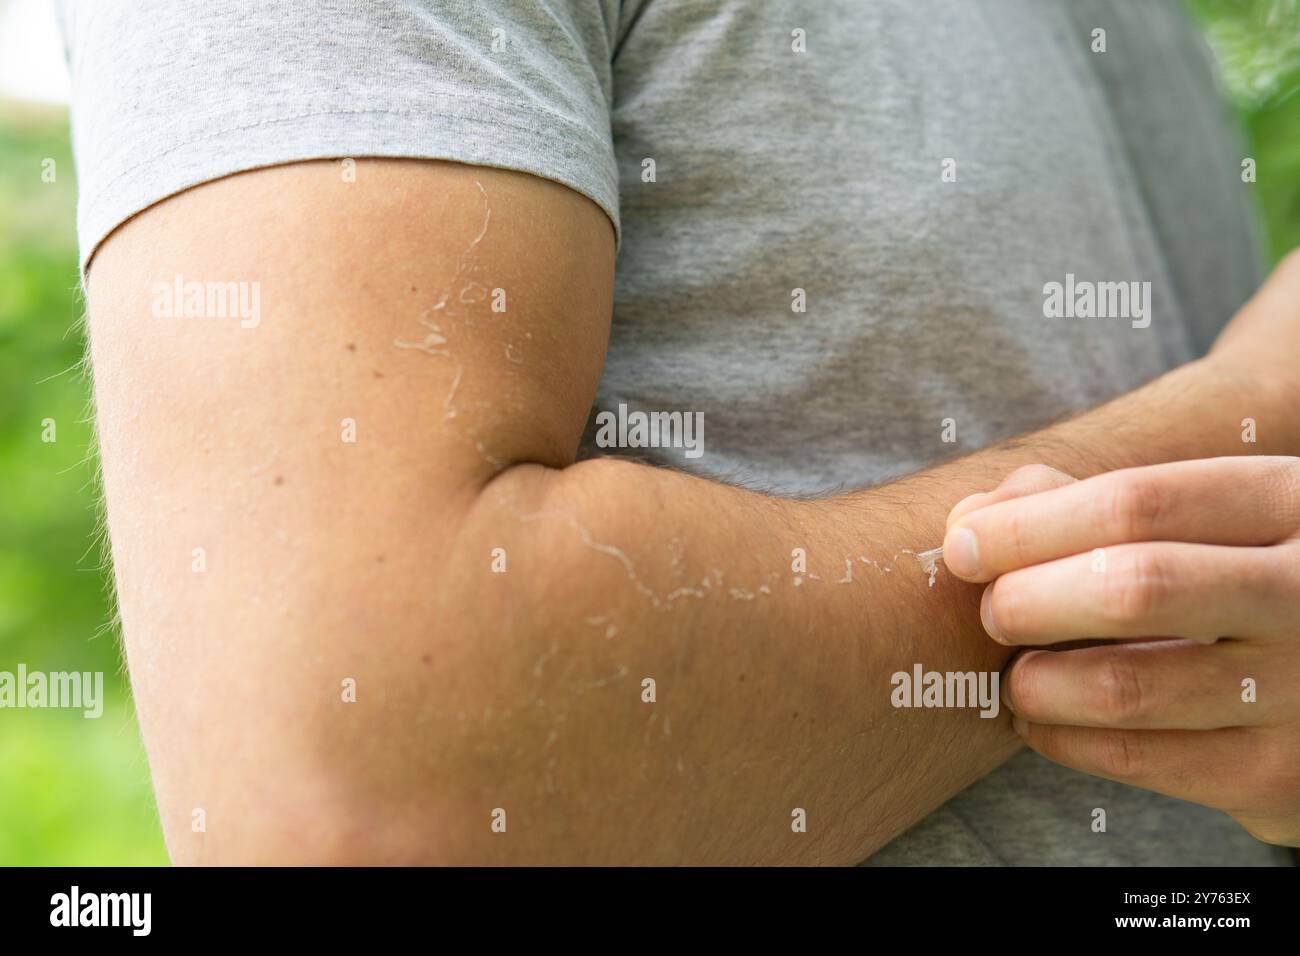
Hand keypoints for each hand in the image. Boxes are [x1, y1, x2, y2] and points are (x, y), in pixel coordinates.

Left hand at [942, 458, 1299, 846]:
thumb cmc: (1237, 580)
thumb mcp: (1200, 517)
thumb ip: (1082, 501)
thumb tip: (970, 521)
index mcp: (1291, 502)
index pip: (1135, 505)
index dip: (1027, 526)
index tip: (963, 547)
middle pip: (1130, 587)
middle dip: (1029, 600)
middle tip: (995, 613)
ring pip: (1125, 686)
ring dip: (1036, 683)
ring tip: (1017, 677)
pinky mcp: (1281, 775)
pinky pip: (1138, 759)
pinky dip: (1063, 739)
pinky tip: (1044, 722)